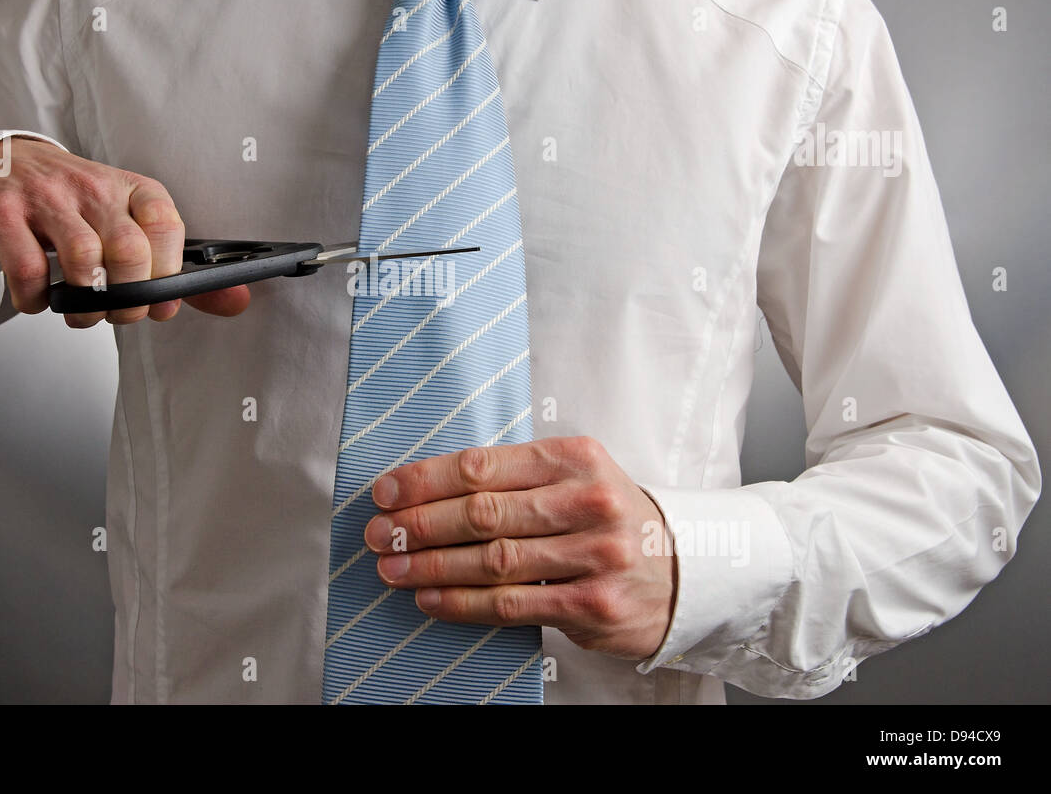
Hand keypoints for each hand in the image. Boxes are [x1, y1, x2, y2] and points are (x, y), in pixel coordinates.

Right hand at [0, 136, 248, 326]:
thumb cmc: (69, 206)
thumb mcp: (127, 224)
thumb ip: (178, 269)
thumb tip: (236, 301)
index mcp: (130, 189)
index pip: (167, 225)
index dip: (168, 274)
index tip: (159, 301)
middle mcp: (91, 188)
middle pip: (129, 250)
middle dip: (129, 299)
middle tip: (117, 313)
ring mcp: (46, 198)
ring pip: (82, 259)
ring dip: (85, 306)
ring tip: (80, 313)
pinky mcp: (4, 217)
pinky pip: (28, 269)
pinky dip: (37, 299)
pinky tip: (39, 300)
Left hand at [366, 436, 675, 658]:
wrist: (683, 570)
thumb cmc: (608, 517)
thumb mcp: (575, 477)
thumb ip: (516, 475)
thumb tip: (427, 488)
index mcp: (576, 458)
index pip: (483, 465)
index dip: (426, 480)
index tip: (386, 491)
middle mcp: (589, 501)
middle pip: (483, 513)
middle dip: (419, 524)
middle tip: (379, 532)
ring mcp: (595, 555)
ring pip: (492, 561)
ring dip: (431, 566)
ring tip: (391, 567)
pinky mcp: (593, 604)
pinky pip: (512, 604)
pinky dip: (462, 603)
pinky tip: (430, 599)